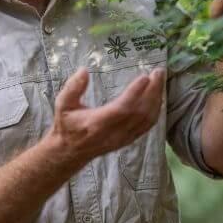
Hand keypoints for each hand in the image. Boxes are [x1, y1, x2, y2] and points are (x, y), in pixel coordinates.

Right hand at [49, 67, 165, 165]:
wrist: (70, 152)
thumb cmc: (66, 125)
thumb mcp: (63, 105)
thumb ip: (72, 88)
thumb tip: (84, 70)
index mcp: (97, 123)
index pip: (121, 109)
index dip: (134, 93)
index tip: (145, 76)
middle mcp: (113, 133)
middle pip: (139, 112)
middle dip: (152, 91)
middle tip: (158, 72)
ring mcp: (123, 138)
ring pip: (147, 120)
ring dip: (156, 99)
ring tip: (159, 80)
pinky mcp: (128, 140)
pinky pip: (147, 126)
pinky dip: (156, 110)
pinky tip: (158, 96)